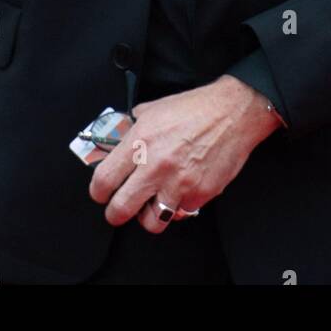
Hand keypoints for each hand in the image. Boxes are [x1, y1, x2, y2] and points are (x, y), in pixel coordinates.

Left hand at [87, 75, 277, 233]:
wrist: (232, 113)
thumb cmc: (193, 108)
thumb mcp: (151, 110)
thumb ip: (129, 129)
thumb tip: (112, 143)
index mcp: (140, 141)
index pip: (103, 180)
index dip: (98, 192)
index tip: (101, 193)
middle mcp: (156, 165)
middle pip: (120, 209)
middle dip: (115, 213)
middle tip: (119, 209)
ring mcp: (179, 183)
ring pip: (151, 222)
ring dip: (148, 216)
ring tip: (151, 203)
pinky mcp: (200, 195)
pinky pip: (181, 213)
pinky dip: (178, 206)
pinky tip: (180, 190)